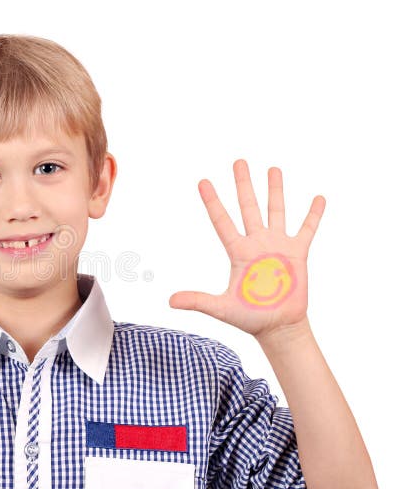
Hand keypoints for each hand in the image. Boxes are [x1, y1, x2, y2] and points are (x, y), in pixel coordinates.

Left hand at [169, 159, 324, 339]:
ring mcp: (278, 246)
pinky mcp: (298, 254)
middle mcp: (256, 243)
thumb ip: (198, 301)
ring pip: (276, 211)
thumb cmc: (249, 318)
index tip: (203, 181)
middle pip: (248, 207)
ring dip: (275, 190)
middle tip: (238, 162)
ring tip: (273, 169)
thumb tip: (170, 301)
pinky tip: (318, 198)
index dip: (212, 201)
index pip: (222, 220)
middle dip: (243, 185)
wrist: (277, 327)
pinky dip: (313, 215)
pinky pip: (307, 229)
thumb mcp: (221, 308)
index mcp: (237, 252)